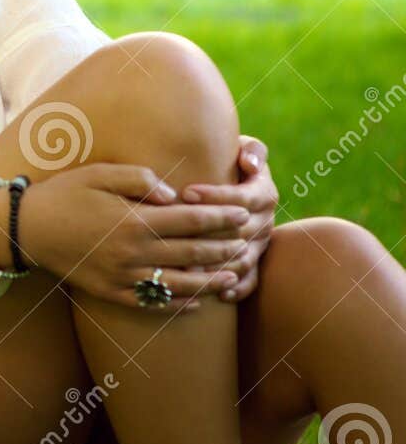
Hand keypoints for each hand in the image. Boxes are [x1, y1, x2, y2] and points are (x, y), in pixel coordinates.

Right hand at [14, 161, 252, 310]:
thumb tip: (176, 195)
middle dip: (224, 248)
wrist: (26, 229)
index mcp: (134, 221)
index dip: (220, 218)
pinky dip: (178, 305)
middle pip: (192, 253)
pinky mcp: (111, 292)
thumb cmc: (64, 194)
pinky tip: (197, 304)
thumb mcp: (99, 173)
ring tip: (233, 274)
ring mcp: (123, 277)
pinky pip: (152, 304)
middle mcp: (133, 253)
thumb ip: (141, 179)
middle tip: (248, 242)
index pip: (191, 220)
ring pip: (179, 284)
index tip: (242, 214)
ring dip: (210, 280)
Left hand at [177, 135, 276, 302]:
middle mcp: (265, 220)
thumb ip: (251, 150)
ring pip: (244, 258)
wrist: (233, 182)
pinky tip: (219, 295)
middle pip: (241, 231)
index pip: (244, 197)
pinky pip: (251, 280)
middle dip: (210, 231)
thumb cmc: (230, 161)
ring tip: (190, 265)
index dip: (217, 195)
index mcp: (264, 193)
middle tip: (177, 231)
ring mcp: (260, 244)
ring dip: (219, 263)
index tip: (187, 191)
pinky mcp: (254, 263)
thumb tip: (250, 162)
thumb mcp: (243, 149)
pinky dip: (238, 289)